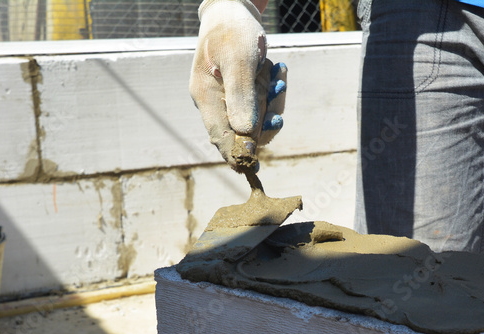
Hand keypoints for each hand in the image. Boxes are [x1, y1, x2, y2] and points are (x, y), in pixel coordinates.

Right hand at [190, 0, 286, 169]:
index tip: (254, 168)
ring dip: (273, 102)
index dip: (237, 154)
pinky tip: (279, 70)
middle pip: (241, 132)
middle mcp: (214, 102)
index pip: (220, 137)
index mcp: (205, 97)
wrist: (233, 8)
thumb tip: (244, 132)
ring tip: (279, 74)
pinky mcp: (241, 93)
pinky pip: (262, 105)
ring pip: (255, 120)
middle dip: (265, 118)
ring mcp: (227, 99)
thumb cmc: (233, 30)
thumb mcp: (239, 59)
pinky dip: (274, 92)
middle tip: (278, 98)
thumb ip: (241, 95)